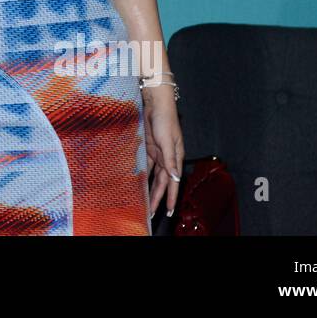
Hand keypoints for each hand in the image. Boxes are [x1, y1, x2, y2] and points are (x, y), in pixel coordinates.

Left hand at [143, 85, 183, 221]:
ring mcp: (159, 153)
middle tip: (153, 213)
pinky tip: (140, 183)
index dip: (171, 197)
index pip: (173, 182)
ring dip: (151, 189)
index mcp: (175, 158)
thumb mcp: (167, 140)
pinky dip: (145, 175)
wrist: (155, 104)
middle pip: (163, 183)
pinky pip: (148, 165)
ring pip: (155, 176)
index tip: (170, 211)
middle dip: (158, 198)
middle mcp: (168, 158)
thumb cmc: (165, 119)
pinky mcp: (150, 148)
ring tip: (147, 202)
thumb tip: (175, 177)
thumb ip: (170, 159)